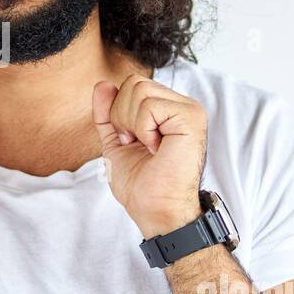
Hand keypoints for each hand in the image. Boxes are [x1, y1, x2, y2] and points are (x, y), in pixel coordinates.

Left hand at [92, 74, 207, 238]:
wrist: (156, 210)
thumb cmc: (141, 183)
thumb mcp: (115, 141)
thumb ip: (108, 112)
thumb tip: (103, 84)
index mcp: (168, 109)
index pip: (132, 85)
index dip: (119, 114)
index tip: (130, 142)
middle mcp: (182, 105)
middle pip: (134, 83)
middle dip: (122, 117)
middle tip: (138, 145)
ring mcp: (189, 110)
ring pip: (139, 90)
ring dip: (132, 124)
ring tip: (147, 147)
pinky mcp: (191, 118)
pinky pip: (149, 106)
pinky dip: (143, 130)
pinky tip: (156, 148)